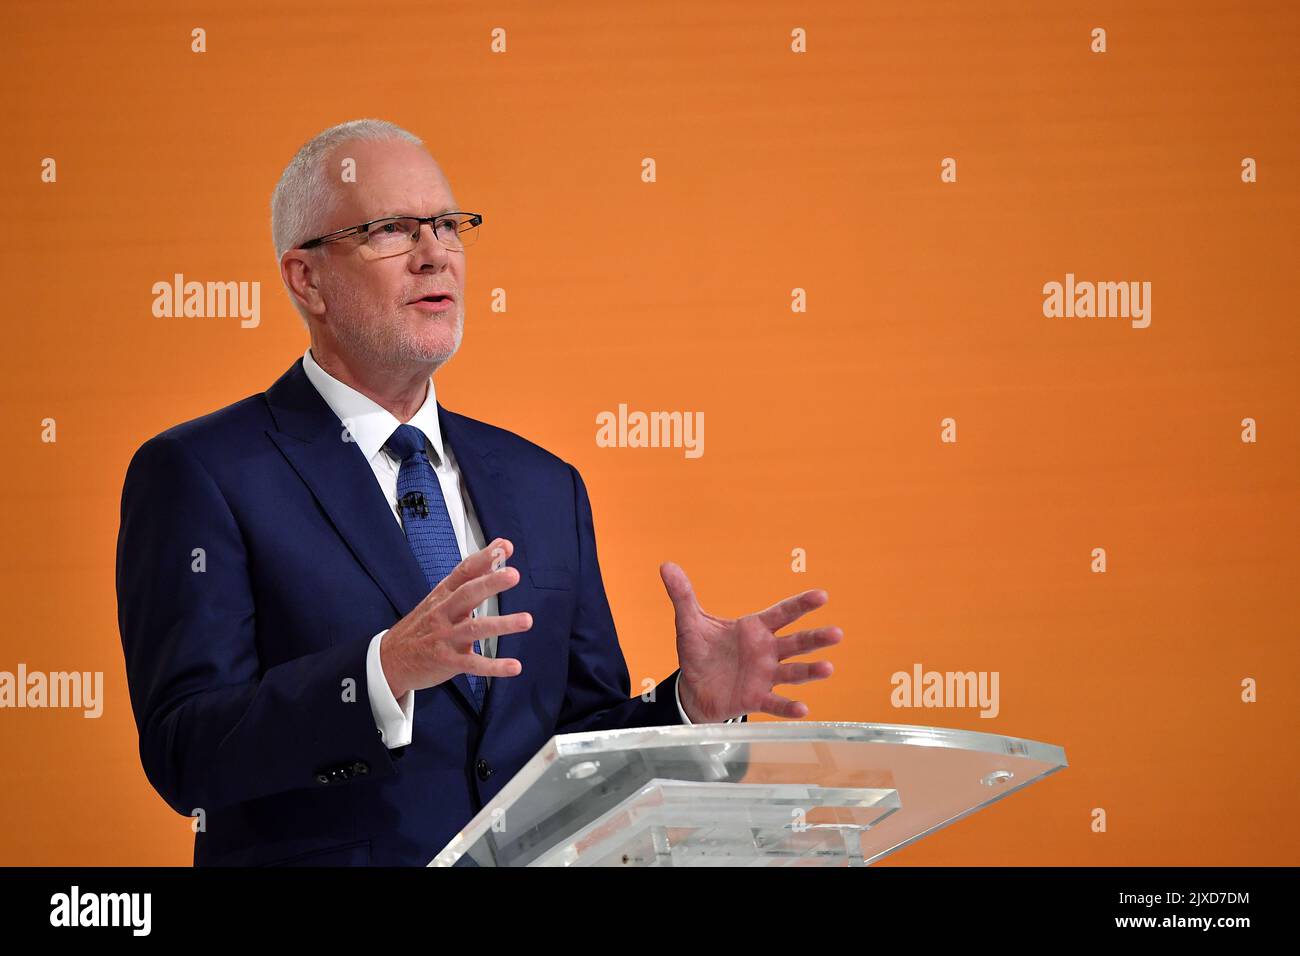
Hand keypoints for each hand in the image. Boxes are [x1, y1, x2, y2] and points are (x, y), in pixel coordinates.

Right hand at [379, 538, 532, 698]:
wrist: (390, 660)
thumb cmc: (423, 625)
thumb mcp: (442, 597)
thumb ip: (472, 575)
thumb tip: (500, 549)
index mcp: (444, 595)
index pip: (464, 572)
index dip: (484, 558)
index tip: (504, 547)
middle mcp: (444, 612)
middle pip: (467, 594)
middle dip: (490, 583)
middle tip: (513, 575)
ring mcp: (445, 637)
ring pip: (474, 628)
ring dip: (501, 624)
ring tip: (526, 620)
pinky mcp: (447, 662)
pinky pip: (473, 664)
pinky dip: (494, 666)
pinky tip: (514, 666)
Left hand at [661, 562, 841, 721]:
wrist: (693, 688)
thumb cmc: (700, 651)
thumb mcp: (690, 622)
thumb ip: (683, 595)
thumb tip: (666, 566)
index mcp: (755, 629)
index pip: (782, 614)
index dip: (801, 605)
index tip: (821, 596)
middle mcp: (767, 651)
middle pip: (796, 643)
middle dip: (816, 638)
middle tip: (837, 633)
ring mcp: (765, 676)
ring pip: (793, 673)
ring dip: (810, 671)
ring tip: (827, 668)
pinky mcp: (756, 698)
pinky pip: (775, 702)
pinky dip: (789, 706)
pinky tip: (803, 708)